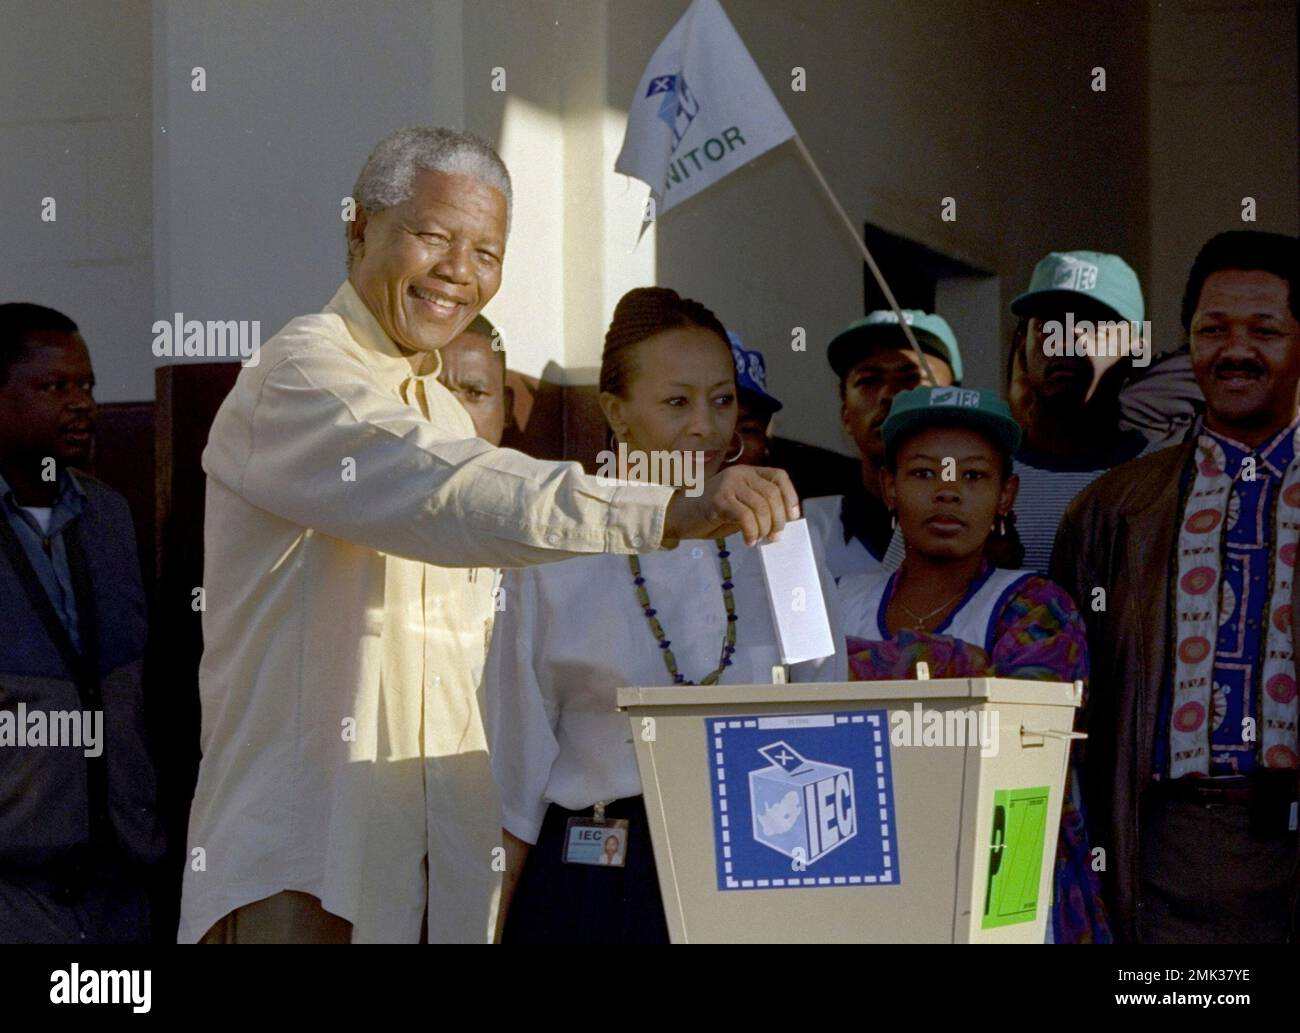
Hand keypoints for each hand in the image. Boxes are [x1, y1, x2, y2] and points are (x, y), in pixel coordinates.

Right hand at [662, 465, 799, 545]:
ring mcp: (728, 485)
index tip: (793, 517)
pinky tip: (748, 541)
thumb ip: (759, 507)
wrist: (679, 516)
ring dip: (764, 528)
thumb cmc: (711, 514)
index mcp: (747, 472)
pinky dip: (751, 532)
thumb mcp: (740, 506)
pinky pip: (745, 516)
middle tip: (774, 537)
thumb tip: (784, 522)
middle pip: (772, 494)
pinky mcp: (718, 500)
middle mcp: (739, 474)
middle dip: (778, 519)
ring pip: (761, 507)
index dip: (790, 496)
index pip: (779, 477)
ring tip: (759, 539)